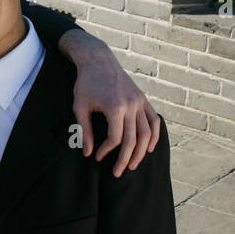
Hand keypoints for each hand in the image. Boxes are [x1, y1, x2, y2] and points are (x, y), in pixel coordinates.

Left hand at [63, 32, 160, 176]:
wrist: (99, 60)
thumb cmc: (86, 83)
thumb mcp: (80, 106)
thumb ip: (85, 130)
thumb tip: (88, 153)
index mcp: (115, 106)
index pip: (115, 138)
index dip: (106, 151)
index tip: (97, 157)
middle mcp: (131, 105)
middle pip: (133, 139)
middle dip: (125, 159)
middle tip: (118, 172)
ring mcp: (140, 101)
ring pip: (147, 132)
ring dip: (141, 152)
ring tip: (133, 164)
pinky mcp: (143, 99)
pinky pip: (154, 120)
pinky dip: (154, 135)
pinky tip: (148, 148)